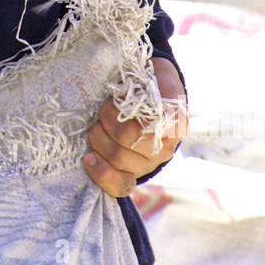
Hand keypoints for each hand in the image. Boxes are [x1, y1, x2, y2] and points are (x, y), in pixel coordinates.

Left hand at [83, 57, 186, 197]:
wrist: (145, 101)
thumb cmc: (150, 86)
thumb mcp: (161, 77)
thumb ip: (165, 88)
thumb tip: (164, 107)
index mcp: (175, 124)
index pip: (147, 125)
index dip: (121, 112)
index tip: (115, 98)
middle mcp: (165, 148)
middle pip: (127, 140)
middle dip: (106, 120)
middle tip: (102, 108)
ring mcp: (149, 165)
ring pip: (118, 160)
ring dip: (99, 140)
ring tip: (96, 126)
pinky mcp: (132, 176)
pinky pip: (119, 186)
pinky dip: (100, 173)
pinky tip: (89, 158)